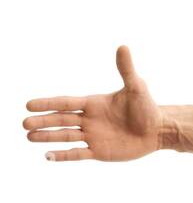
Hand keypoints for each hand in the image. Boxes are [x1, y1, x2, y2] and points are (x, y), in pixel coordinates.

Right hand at [24, 46, 162, 161]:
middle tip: (24, 124)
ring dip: (48, 137)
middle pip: (61, 120)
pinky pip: (77, 154)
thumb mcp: (136, 88)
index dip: (48, 104)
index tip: (29, 104)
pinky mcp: (100, 152)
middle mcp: (89, 120)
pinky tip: (47, 156)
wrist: (159, 130)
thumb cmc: (148, 108)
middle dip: (43, 122)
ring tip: (29, 137)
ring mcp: (93, 136)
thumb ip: (126, 69)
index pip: (65, 103)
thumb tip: (123, 46)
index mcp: (93, 104)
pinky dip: (63, 156)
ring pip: (65, 136)